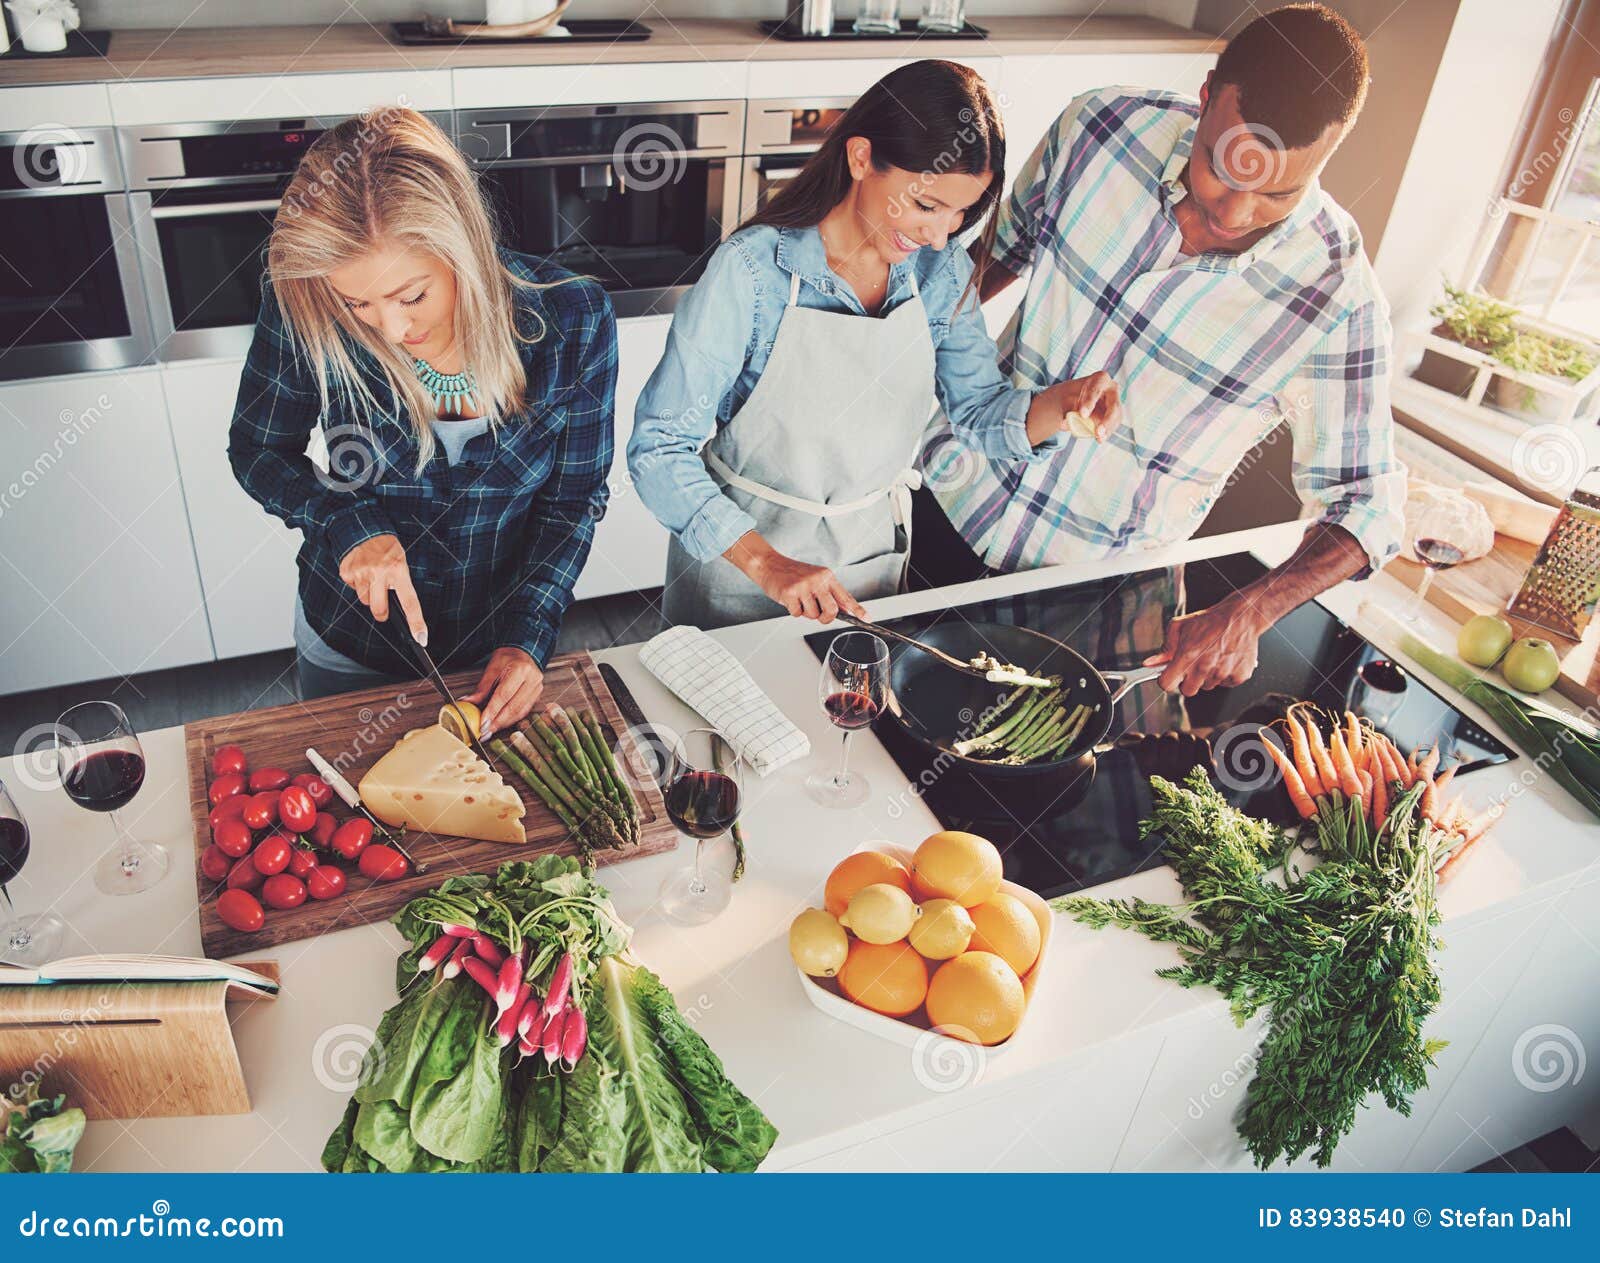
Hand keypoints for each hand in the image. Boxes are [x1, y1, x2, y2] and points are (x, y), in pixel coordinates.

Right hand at [338, 533, 428, 644]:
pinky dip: (356, 583)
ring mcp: (361, 573)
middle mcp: (379, 573)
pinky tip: (361, 570)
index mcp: (399, 571)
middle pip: (379, 611)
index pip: (410, 602)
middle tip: (383, 604)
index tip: (421, 638)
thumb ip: (399, 584)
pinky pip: (352, 589)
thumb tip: (396, 611)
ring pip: (364, 601)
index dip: (416, 622)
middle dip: (381, 613)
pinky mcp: (346, 572)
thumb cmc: (387, 550)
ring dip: (368, 594)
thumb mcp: (400, 563)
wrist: (365, 529)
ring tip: (372, 576)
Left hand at [465, 648, 543, 737]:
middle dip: (498, 721)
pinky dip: (512, 719)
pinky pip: (524, 711)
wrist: (523, 652)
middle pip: (514, 706)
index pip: (504, 694)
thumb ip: (482, 687)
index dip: (493, 710)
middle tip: (485, 731)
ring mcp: (537, 688)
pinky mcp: (538, 695)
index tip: (482, 722)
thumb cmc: (507, 658)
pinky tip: (502, 724)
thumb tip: (468, 702)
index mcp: (520, 669)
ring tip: (491, 730)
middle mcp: (532, 679)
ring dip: (504, 723)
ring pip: (520, 711)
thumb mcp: (492, 668)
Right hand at [729, 533, 865, 622]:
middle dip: (826, 618)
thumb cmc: (793, 574)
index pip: (846, 597)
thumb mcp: (816, 578)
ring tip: (799, 600)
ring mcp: (804, 586)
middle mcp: (818, 580)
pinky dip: (793, 611)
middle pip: (831, 611)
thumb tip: (845, 611)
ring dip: (806, 613)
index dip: (857, 610)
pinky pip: (797, 614)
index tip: (867, 619)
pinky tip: (789, 599)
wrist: (770, 565)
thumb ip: (830, 593)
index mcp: (827, 576)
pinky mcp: (790, 593)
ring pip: (813, 615)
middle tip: (819, 615)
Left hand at [1026, 370, 1124, 445]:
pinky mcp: (1114, 416)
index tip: (1082, 414)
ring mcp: (1115, 403)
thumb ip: (1069, 407)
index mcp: (1099, 379)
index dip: (1090, 402)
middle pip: (1113, 405)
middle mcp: (1111, 390)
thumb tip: (1071, 420)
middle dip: (1107, 420)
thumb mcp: (1065, 400)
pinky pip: (1113, 426)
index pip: (1096, 390)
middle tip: (1098, 432)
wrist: (1070, 403)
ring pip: (1116, 418)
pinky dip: (1106, 433)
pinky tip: (1099, 439)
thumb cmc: (1069, 397)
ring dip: (1108, 429)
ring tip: (1099, 438)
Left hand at [1143, 596, 1268, 696]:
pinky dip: (1225, 675)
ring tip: (1212, 657)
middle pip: (1188, 691)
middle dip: (1187, 681)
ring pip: (1207, 686)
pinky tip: (1225, 659)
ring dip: (1207, 676)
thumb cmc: (1211, 620)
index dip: (1167, 680)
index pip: (1167, 684)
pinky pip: (1226, 684)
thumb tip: (1150, 663)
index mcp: (1187, 655)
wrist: (1241, 616)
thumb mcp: (1180, 626)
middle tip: (1193, 666)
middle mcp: (1204, 667)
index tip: (1170, 675)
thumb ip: (1165, 647)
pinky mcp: (1239, 676)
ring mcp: (1223, 673)